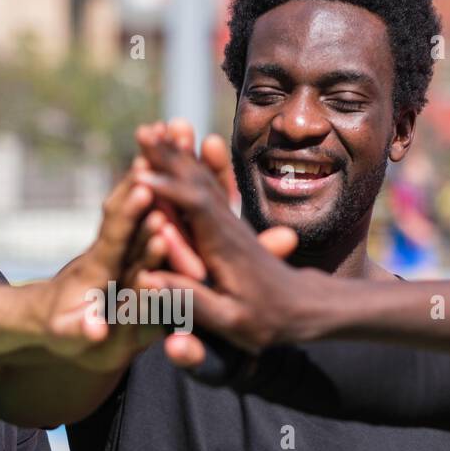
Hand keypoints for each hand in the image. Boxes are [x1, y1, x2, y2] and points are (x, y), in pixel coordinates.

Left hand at [30, 161, 166, 368]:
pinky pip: (144, 208)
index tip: (145, 191)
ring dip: (154, 170)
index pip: (115, 239)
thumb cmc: (61, 330)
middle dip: (147, 180)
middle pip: (128, 209)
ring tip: (173, 139)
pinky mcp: (125, 243)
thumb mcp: (67, 336)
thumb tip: (95, 329)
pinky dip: (156, 181)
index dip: (129, 217)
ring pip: (138, 202)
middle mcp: (109, 248)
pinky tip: (173, 158)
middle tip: (165, 151)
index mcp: (98, 270)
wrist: (46, 313)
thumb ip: (82, 330)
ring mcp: (117, 243)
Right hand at [129, 135, 310, 364]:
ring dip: (178, 154)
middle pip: (196, 184)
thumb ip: (193, 301)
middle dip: (169, 157)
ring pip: (201, 181)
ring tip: (157, 129)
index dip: (170, 191)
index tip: (142, 174)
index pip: (198, 209)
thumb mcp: (233, 322)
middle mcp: (227, 228)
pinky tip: (176, 152)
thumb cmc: (269, 321)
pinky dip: (190, 168)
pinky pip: (207, 190)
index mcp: (227, 249)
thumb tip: (150, 280)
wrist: (306, 307)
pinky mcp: (227, 226)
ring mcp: (228, 224)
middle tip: (143, 130)